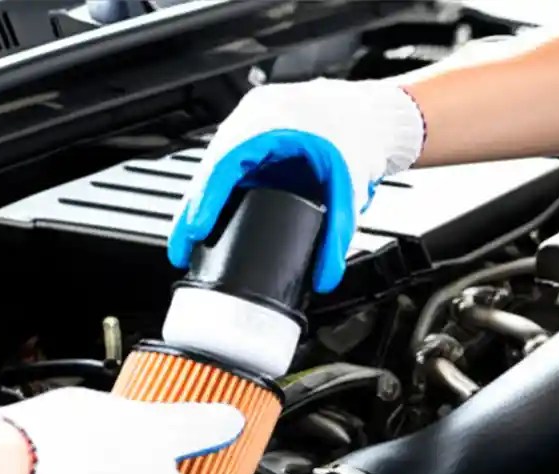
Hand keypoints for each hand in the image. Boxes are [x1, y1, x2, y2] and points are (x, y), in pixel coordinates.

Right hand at [168, 78, 425, 292]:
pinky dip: (216, 191)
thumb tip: (325, 276)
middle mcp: (252, 119)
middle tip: (180, 248)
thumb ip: (338, 232)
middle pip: (209, 169)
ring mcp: (250, 126)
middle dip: (193, 211)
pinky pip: (226, 164)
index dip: (204, 200)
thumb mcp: (349, 184)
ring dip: (200, 202)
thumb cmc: (363, 129)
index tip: (192, 231)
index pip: (224, 165)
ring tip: (188, 239)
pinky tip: (209, 217)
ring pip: (214, 168)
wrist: (378, 112)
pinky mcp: (255, 137)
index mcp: (269, 122)